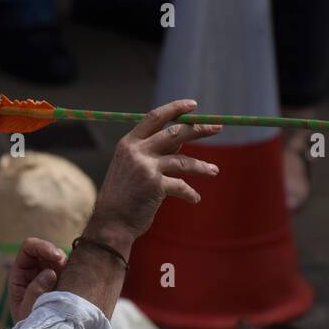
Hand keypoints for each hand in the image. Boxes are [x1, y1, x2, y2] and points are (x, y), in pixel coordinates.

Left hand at [8, 237, 66, 323]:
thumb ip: (35, 292)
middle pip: (43, 249)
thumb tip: (49, 273)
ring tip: (67, 279)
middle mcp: (32, 272)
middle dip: (54, 253)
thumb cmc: (30, 327)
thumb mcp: (27, 312)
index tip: (56, 257)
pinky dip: (72, 271)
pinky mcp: (61, 282)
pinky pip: (67, 269)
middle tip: (64, 264)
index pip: (28, 249)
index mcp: (19, 276)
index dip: (41, 247)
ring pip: (57, 258)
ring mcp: (47, 276)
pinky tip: (74, 282)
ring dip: (64, 264)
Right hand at [89, 99, 222, 245]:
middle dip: (199, 128)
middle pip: (175, 132)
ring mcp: (146, 168)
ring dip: (202, 166)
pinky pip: (181, 186)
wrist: (111, 223)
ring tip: (215, 171)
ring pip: (183, 161)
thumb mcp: (132, 167)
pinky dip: (190, 194)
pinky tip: (195, 199)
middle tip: (218, 127)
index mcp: (129, 143)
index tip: (194, 105)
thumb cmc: (123, 196)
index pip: (154, 117)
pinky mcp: (155, 186)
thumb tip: (181, 138)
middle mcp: (137, 152)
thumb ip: (153, 151)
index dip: (175, 108)